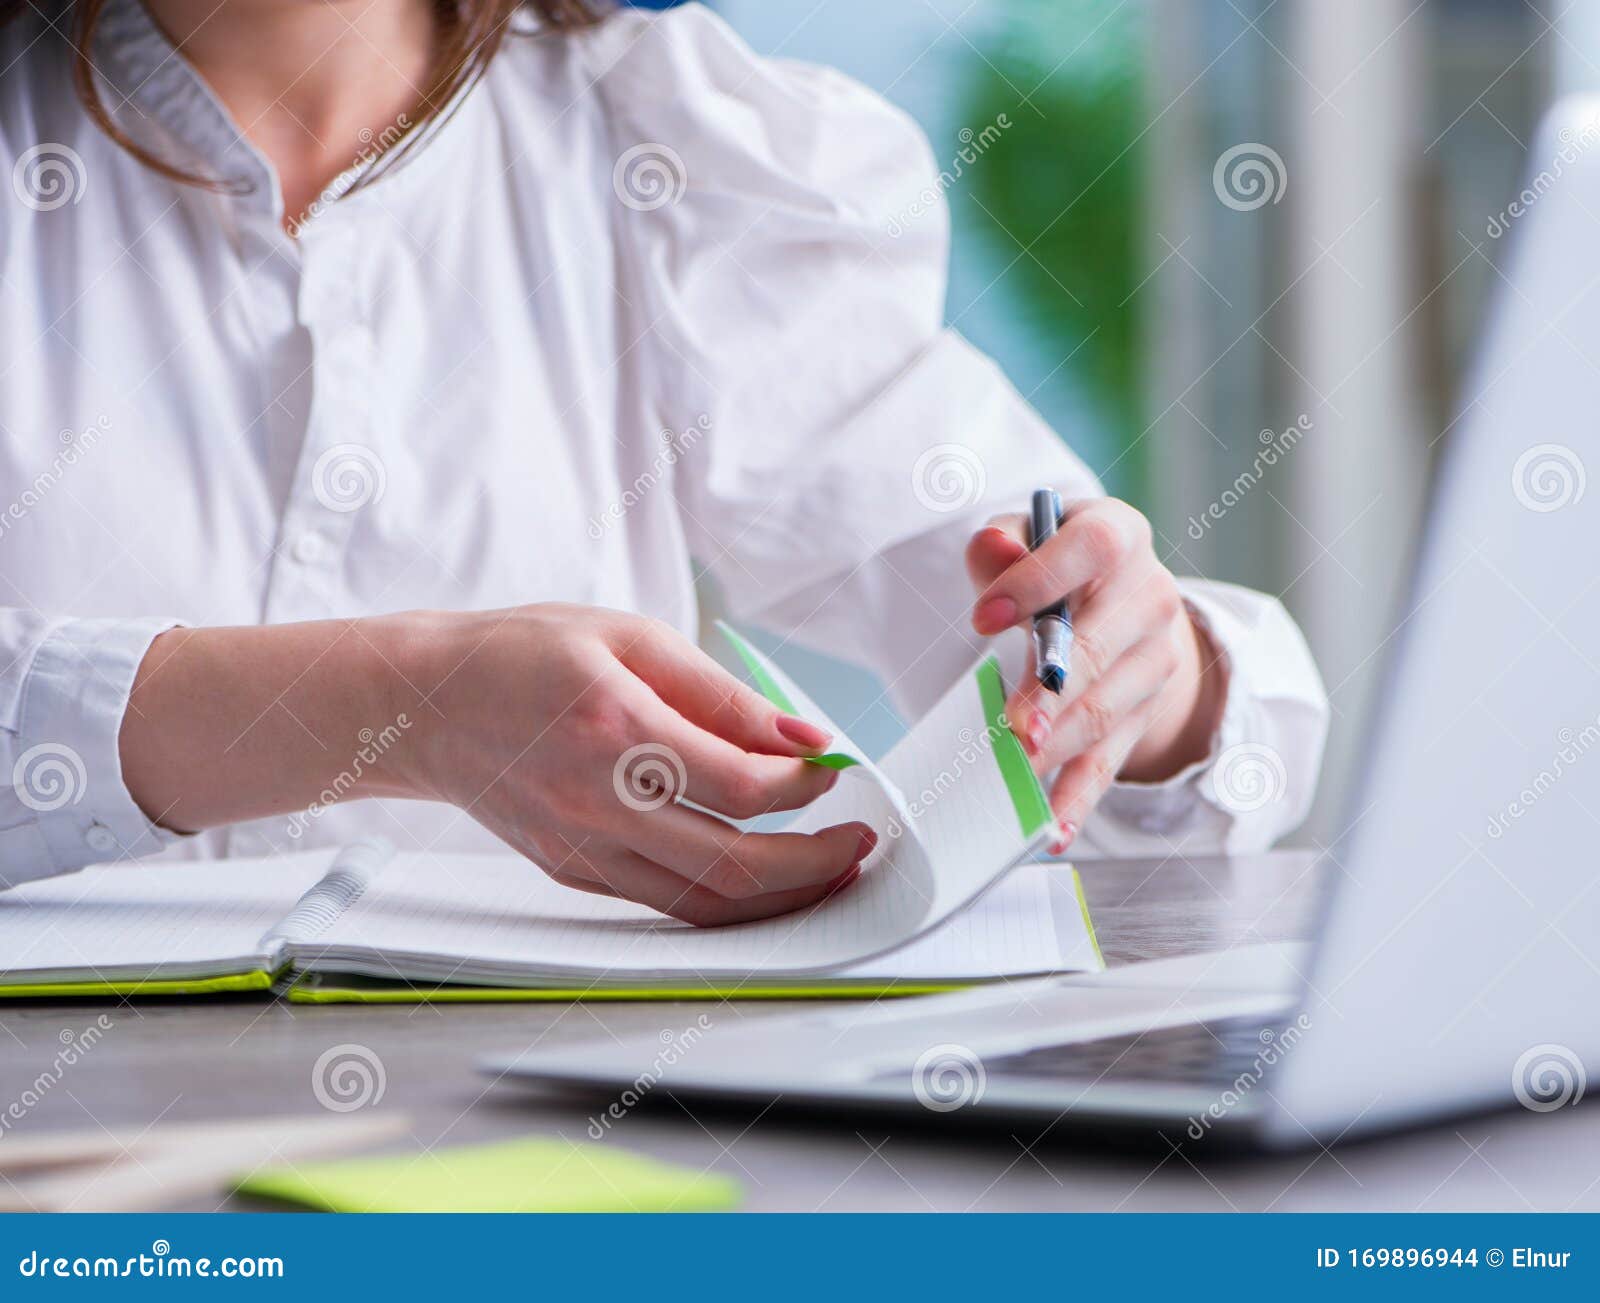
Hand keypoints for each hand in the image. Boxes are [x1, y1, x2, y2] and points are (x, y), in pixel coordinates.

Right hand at [392, 605, 874, 924]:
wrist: (424, 704)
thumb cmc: (524, 655)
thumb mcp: (629, 637)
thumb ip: (721, 693)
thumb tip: (803, 735)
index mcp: (616, 730)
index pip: (743, 785)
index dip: (806, 784)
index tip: (832, 767)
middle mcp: (598, 803)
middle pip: (736, 866)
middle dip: (816, 863)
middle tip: (859, 843)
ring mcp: (582, 849)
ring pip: (704, 904)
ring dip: (781, 898)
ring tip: (828, 872)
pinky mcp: (571, 871)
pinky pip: (665, 903)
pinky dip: (724, 900)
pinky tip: (760, 877)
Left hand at [966, 497, 1225, 849]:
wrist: (1116, 599)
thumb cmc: (1052, 563)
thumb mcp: (1026, 538)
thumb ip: (1001, 543)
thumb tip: (996, 549)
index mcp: (1119, 535)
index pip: (1092, 548)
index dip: (1037, 581)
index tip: (981, 618)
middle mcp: (1150, 597)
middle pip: (1102, 647)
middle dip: (1055, 690)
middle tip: (1014, 722)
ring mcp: (1154, 662)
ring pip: (1105, 711)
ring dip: (1061, 744)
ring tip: (1019, 765)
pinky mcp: (1142, 716)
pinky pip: (1109, 763)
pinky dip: (1079, 799)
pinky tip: (1052, 828)